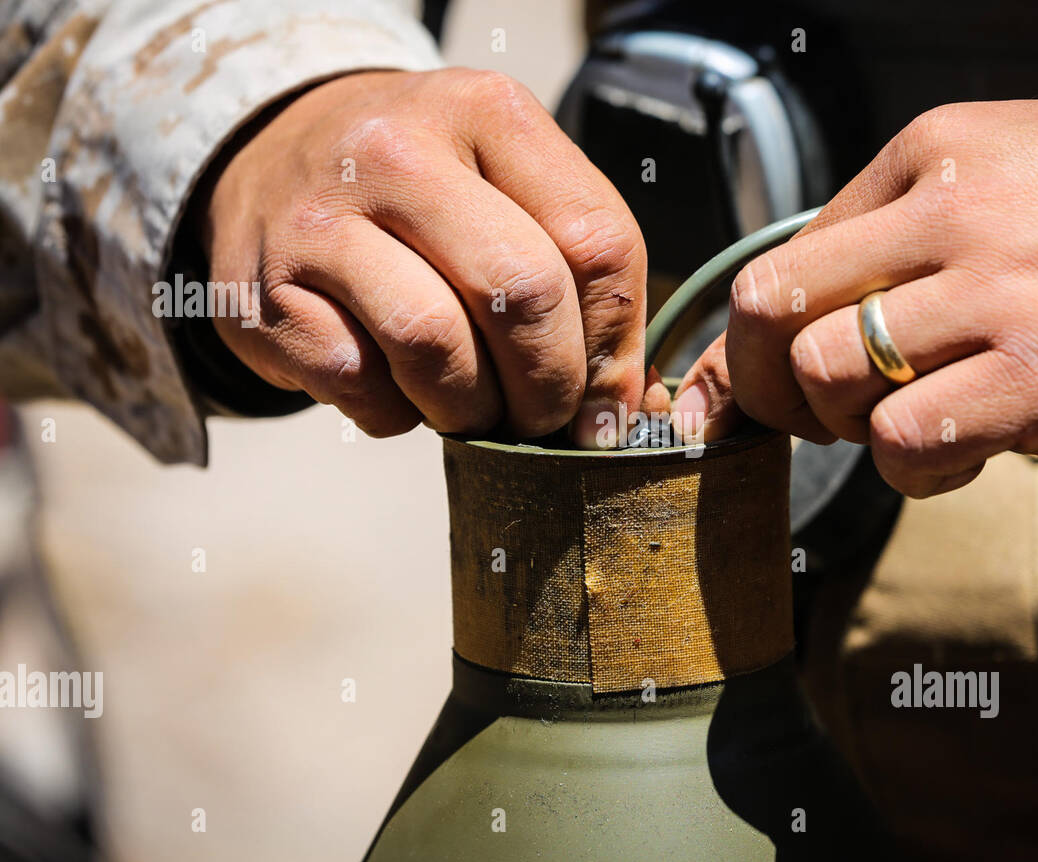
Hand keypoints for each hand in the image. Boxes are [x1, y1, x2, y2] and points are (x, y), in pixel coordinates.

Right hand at [199, 68, 652, 444]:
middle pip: (521, 294)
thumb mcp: (506, 184)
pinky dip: (396, 414)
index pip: (596, 241)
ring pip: (435, 346)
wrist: (270, 159)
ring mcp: (319, 222)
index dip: (616, 343)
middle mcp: (398, 152)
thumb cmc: (419, 189)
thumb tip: (619, 408)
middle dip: (551, 386)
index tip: (609, 399)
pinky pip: (361, 386)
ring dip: (472, 410)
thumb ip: (577, 273)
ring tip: (474, 410)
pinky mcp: (264, 295)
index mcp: (486, 113)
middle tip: (547, 419)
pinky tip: (398, 390)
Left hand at [675, 100, 1037, 495]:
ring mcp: (1001, 293)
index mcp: (934, 153)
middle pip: (772, 314)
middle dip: (775, 385)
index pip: (783, 258)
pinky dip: (911, 466)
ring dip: (850, 427)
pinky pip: (905, 440)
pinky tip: (961, 455)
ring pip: (829, 377)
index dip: (762, 340)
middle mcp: (954, 211)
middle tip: (830, 413)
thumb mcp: (1005, 173)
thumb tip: (789, 321)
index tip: (779, 382)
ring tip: (915, 425)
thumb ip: (897, 233)